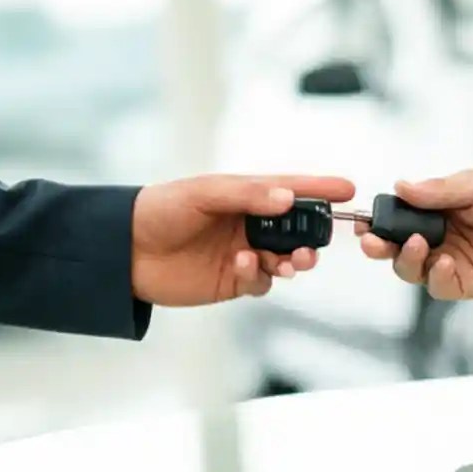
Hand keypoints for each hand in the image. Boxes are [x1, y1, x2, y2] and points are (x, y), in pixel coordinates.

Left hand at [131, 175, 354, 305]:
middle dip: (312, 236)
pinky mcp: (232, 281)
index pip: (292, 189)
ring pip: (285, 259)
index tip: (348, 189)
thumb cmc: (160, 209)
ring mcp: (243, 253)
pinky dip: (260, 276)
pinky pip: (261, 282)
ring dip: (293, 260)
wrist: (124, 250)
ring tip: (290, 260)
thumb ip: (248, 195)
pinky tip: (243, 265)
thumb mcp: (204, 192)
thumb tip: (288, 198)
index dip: (320, 189)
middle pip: (296, 229)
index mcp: (245, 195)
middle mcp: (249, 224)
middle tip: (314, 244)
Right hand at [359, 171, 472, 299]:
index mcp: (434, 212)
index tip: (363, 222)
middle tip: (372, 241)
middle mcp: (437, 238)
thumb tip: (400, 186)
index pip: (396, 219)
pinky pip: (440, 287)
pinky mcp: (468, 284)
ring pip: (411, 271)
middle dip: (379, 247)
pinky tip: (445, 263)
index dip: (377, 223)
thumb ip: (437, 191)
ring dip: (406, 260)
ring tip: (417, 245)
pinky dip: (436, 277)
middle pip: (395, 250)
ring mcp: (450, 263)